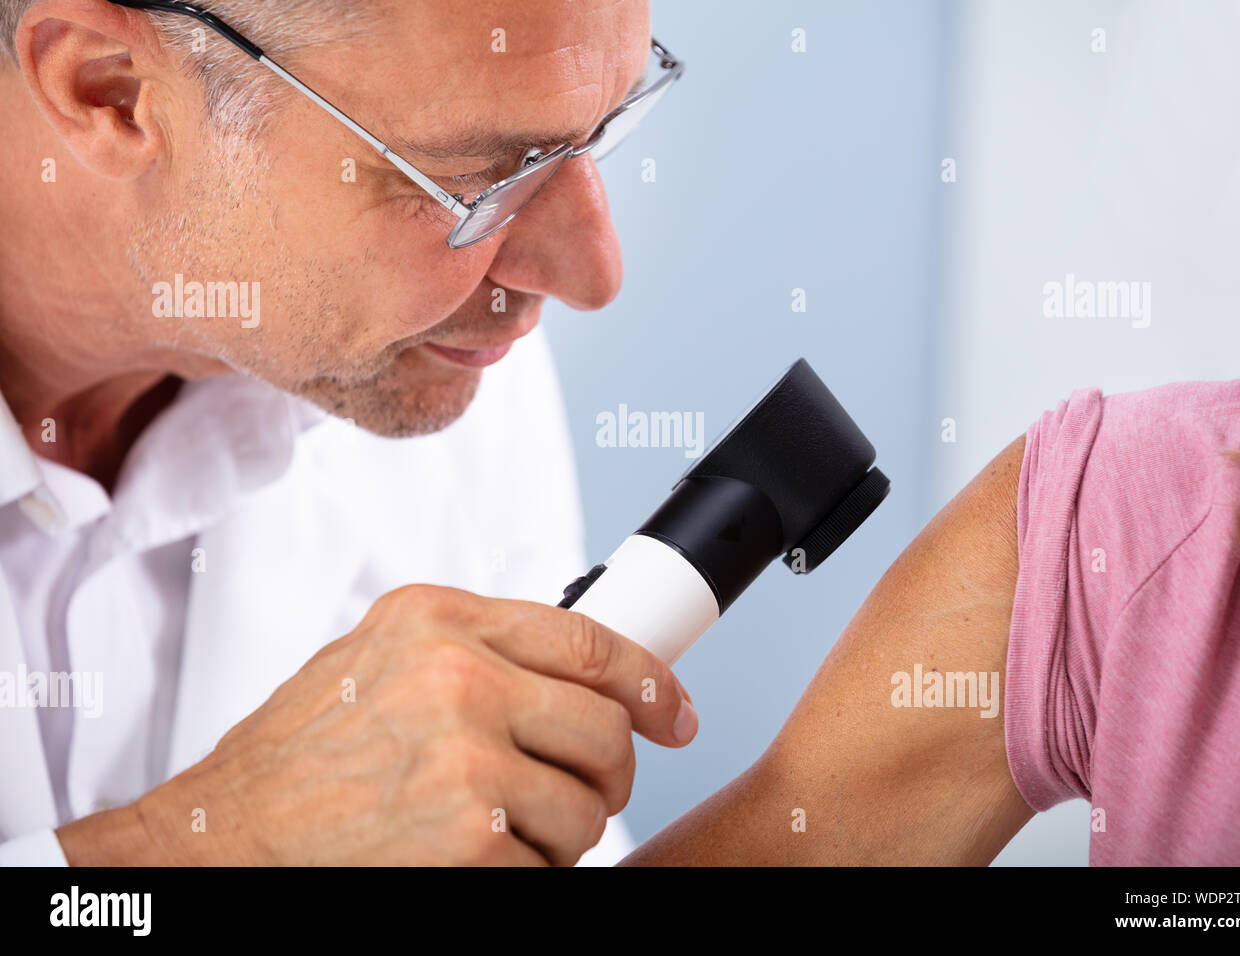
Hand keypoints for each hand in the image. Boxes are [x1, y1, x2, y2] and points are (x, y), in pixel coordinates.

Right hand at [59, 584, 696, 864]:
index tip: (674, 711)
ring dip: (562, 831)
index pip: (588, 639)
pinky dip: (525, 871)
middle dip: (609, 771)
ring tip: (501, 832)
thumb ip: (469, 650)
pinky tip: (471, 859)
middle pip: (606, 724)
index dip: (649, 680)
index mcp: (437, 620)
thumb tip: (569, 671)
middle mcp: (458, 675)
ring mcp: (467, 755)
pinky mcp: (471, 836)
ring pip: (588, 802)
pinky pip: (549, 862)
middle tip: (584, 793)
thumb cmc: (292, 760)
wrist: (222, 841)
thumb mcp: (375, 660)